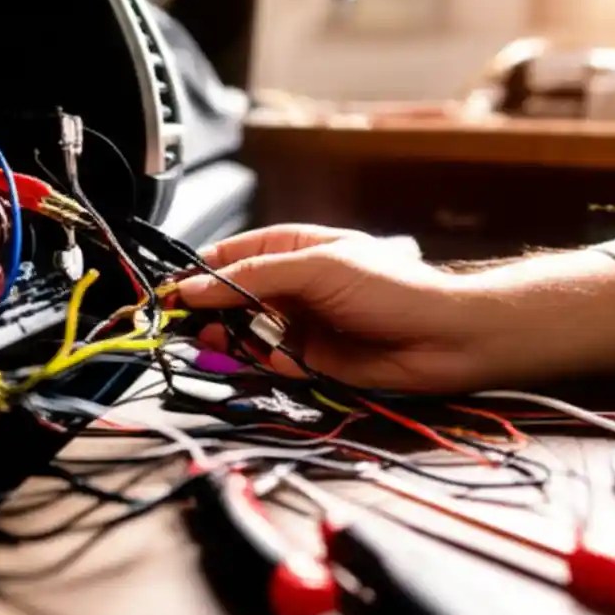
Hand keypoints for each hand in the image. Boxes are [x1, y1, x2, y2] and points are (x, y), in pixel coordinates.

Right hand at [176, 224, 614, 392]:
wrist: (445, 339)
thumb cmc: (392, 289)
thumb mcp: (316, 268)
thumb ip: (251, 277)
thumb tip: (195, 287)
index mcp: (292, 249)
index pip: (228, 258)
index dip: (197, 275)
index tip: (168, 295)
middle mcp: (291, 286)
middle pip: (229, 300)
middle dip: (212, 314)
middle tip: (196, 329)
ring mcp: (299, 324)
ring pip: (246, 335)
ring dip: (238, 343)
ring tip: (238, 345)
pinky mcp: (310, 361)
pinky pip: (272, 364)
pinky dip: (272, 364)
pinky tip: (289, 361)